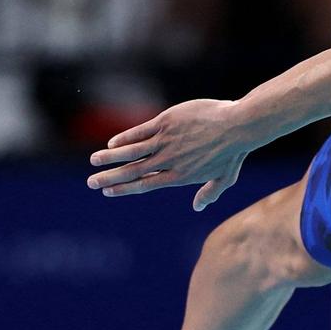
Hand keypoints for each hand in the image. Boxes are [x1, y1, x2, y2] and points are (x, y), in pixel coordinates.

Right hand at [88, 99, 247, 210]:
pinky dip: (125, 137)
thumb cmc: (234, 152)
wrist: (238, 126)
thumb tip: (198, 207)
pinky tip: (112, 143)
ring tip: (93, 161)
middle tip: (92, 183)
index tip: (109, 191)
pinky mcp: (166, 122)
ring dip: (110, 157)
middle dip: (110, 177)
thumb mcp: (224, 178)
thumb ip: (209, 193)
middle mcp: (169, 161)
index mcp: (180, 176)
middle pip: (134, 171)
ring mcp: (166, 141)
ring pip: (132, 151)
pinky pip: (140, 131)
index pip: (147, 185)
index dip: (126, 188)